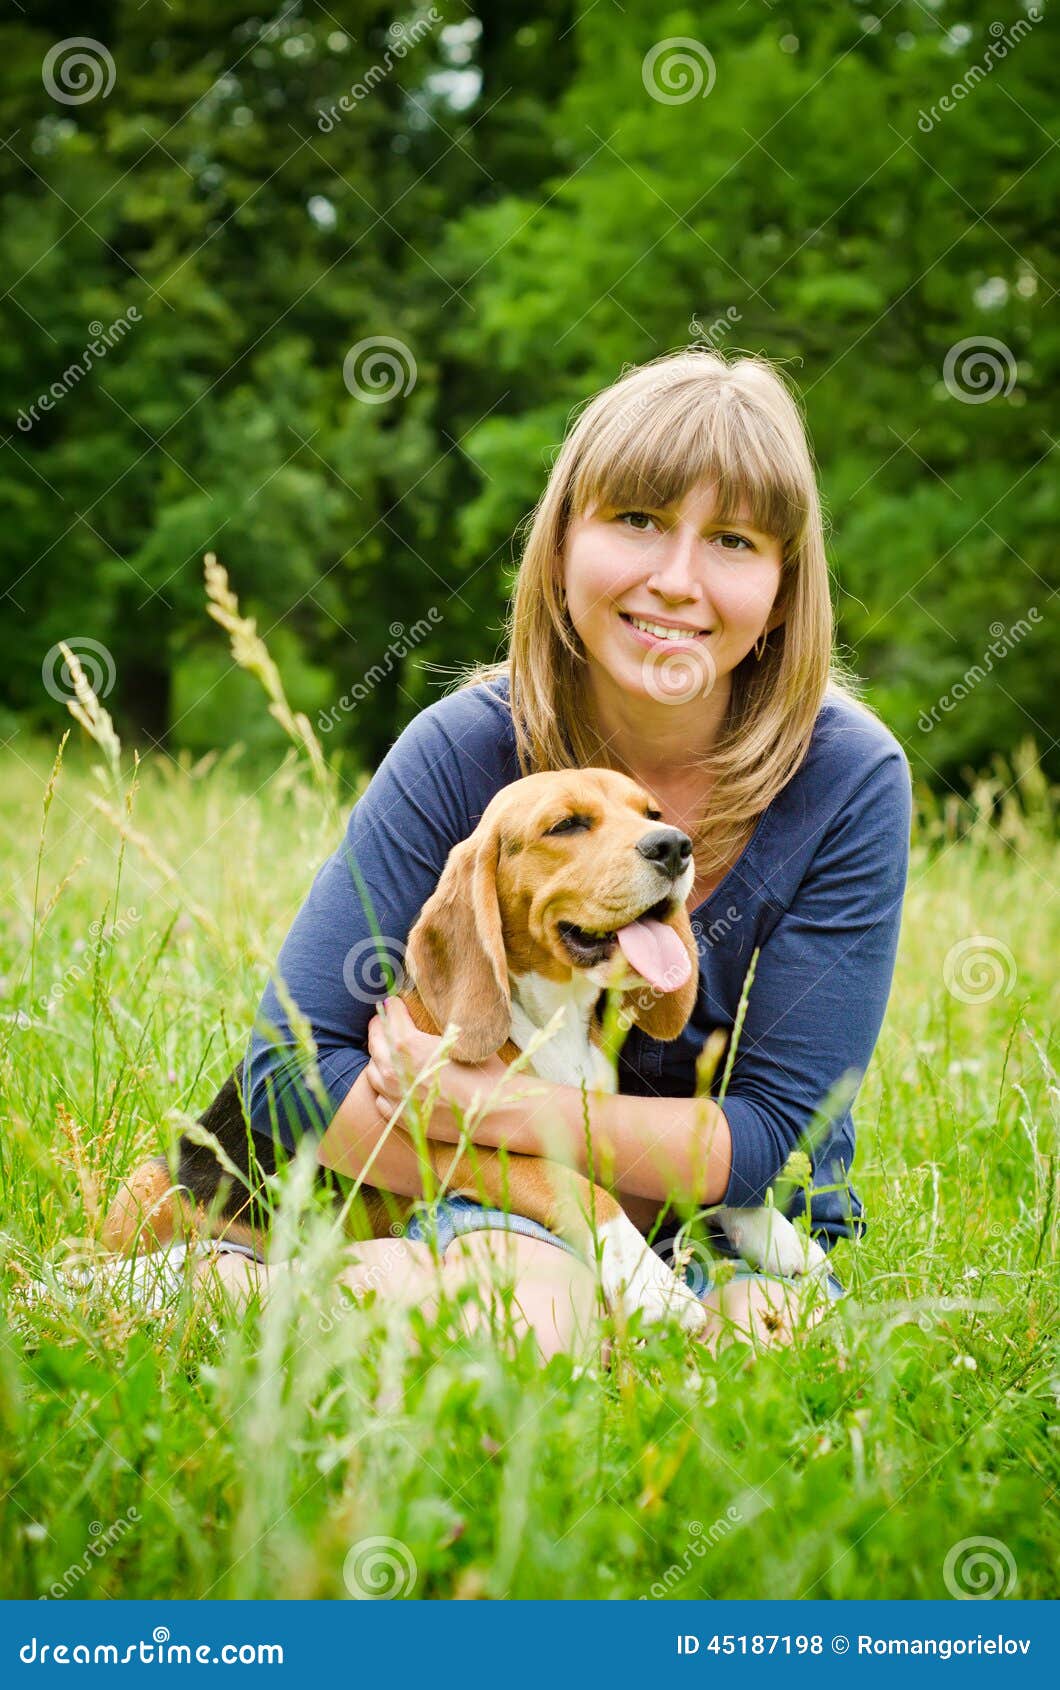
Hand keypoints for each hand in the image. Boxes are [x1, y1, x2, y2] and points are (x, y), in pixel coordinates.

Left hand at [364, 996, 530, 1143]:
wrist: (494, 1112)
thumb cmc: (483, 1071)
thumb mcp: (461, 1037)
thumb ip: (437, 1025)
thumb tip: (432, 1011)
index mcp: (408, 1044)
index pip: (390, 1015)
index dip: (394, 1005)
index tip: (395, 1002)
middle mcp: (394, 1070)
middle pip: (375, 1040)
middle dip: (380, 1026)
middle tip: (384, 1020)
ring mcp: (394, 1096)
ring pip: (372, 1070)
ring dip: (378, 1057)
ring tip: (386, 1051)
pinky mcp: (400, 1118)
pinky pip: (380, 1098)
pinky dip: (384, 1087)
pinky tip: (393, 1083)